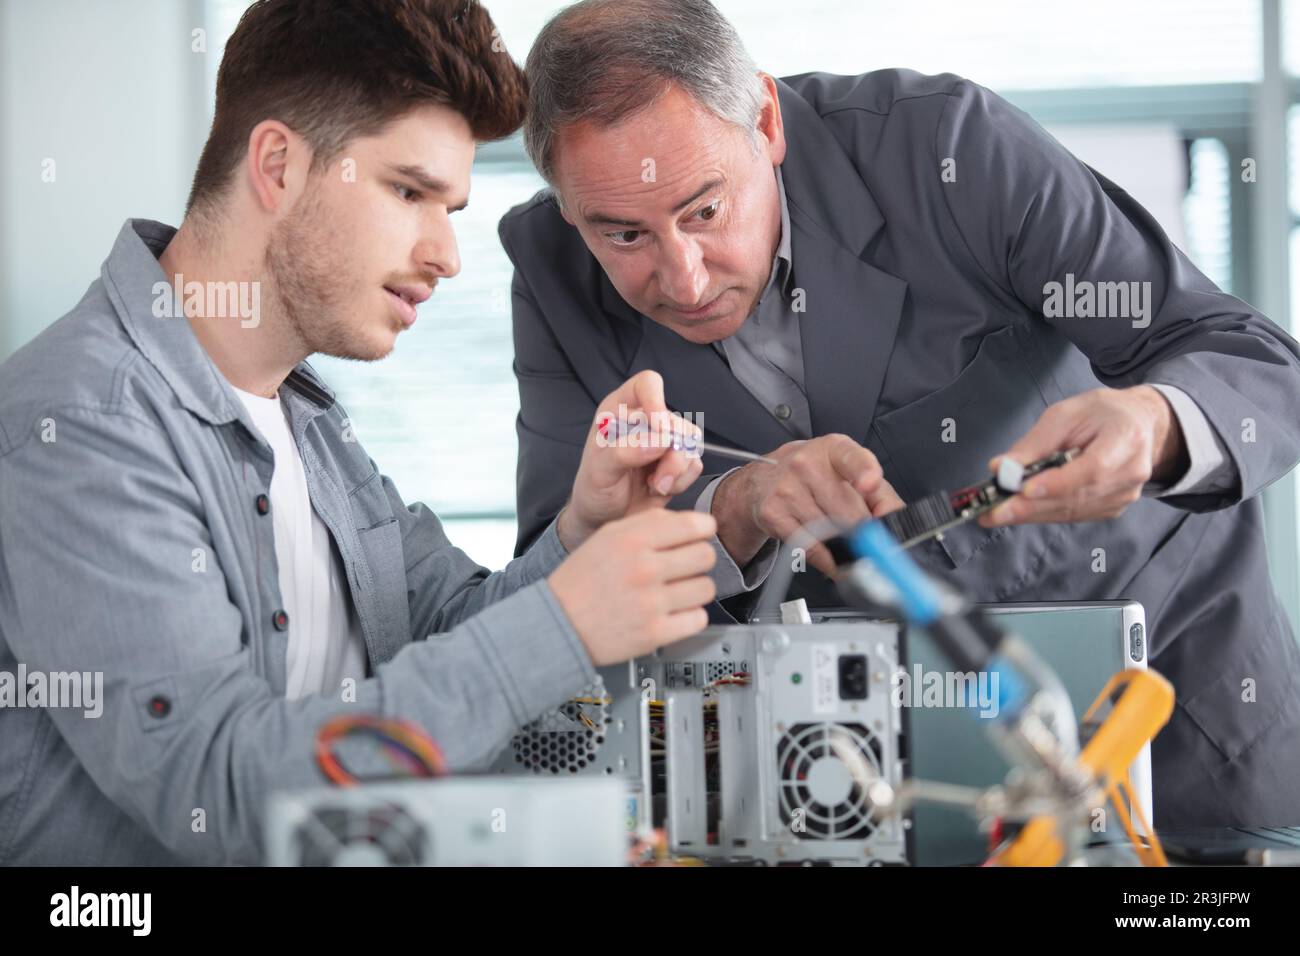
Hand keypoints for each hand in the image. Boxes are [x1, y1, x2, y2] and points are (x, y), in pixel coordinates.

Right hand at [548, 509, 717, 664]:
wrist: (558, 623)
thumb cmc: (582, 580)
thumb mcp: (607, 536)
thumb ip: (649, 524)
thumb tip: (690, 522)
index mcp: (632, 540)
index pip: (694, 525)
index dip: (704, 529)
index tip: (701, 535)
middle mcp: (643, 569)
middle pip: (706, 556)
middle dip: (699, 560)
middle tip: (686, 566)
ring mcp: (651, 603)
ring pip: (706, 588)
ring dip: (695, 590)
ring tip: (677, 591)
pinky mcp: (655, 633)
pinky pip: (698, 618)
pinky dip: (689, 616)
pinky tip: (672, 612)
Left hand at [557, 370, 703, 550]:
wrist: (605, 518)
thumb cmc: (595, 488)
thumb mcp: (600, 471)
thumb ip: (624, 452)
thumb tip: (661, 440)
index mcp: (620, 410)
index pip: (647, 384)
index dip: (656, 401)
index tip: (658, 427)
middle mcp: (646, 420)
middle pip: (676, 421)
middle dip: (670, 453)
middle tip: (654, 478)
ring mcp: (665, 441)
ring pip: (690, 443)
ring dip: (676, 470)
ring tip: (654, 485)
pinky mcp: (678, 462)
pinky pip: (695, 464)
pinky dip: (681, 481)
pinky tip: (659, 488)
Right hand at [710, 434, 903, 576]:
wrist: (763, 480)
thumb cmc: (813, 474)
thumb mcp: (847, 471)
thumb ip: (879, 493)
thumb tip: (897, 522)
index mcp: (834, 449)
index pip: (852, 457)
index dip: (864, 472)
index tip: (871, 484)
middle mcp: (808, 464)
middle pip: (848, 510)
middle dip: (864, 532)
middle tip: (872, 543)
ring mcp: (787, 489)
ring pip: (830, 532)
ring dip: (846, 548)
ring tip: (850, 548)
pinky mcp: (774, 513)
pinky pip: (809, 546)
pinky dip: (827, 559)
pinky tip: (833, 559)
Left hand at [980, 385, 1186, 527]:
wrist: (1137, 423)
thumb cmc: (1101, 414)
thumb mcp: (1065, 414)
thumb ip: (1034, 443)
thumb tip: (1001, 468)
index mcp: (1126, 438)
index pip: (1092, 468)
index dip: (1057, 483)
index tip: (1023, 490)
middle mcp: (1131, 472)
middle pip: (1077, 497)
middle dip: (1030, 506)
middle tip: (993, 511)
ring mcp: (1125, 495)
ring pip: (1072, 511)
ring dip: (1031, 514)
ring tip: (995, 514)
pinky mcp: (1112, 507)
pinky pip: (1074, 515)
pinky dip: (1044, 514)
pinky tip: (1019, 512)